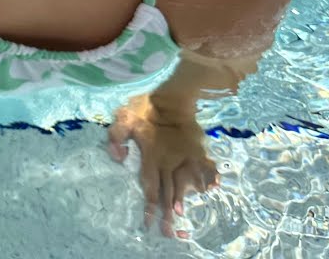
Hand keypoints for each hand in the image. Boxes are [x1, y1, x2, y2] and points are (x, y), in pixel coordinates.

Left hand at [107, 94, 218, 237]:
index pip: (149, 186)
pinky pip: (203, 166)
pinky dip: (208, 177)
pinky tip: (212, 187)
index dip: (149, 206)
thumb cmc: (145, 107)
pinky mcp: (195, 148)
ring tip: (181, 216)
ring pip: (183, 183)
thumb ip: (116, 137)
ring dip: (182, 199)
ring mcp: (184, 155)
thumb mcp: (123, 117)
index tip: (149, 223)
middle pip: (167, 191)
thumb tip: (119, 159)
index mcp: (151, 156)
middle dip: (166, 212)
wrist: (174, 96)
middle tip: (167, 232)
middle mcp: (169, 161)